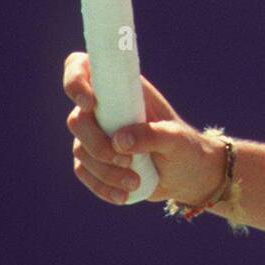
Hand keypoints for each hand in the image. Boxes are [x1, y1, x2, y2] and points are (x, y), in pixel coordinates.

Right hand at [63, 51, 224, 206]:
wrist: (187, 176)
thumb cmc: (185, 147)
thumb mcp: (176, 139)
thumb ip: (152, 135)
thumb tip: (119, 141)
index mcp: (123, 87)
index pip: (83, 68)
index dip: (76, 80)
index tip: (90, 103)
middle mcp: (105, 107)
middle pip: (76, 119)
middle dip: (97, 144)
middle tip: (126, 159)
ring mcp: (97, 134)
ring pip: (80, 149)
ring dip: (105, 170)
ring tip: (134, 182)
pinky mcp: (95, 160)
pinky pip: (84, 171)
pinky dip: (100, 186)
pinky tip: (122, 196)